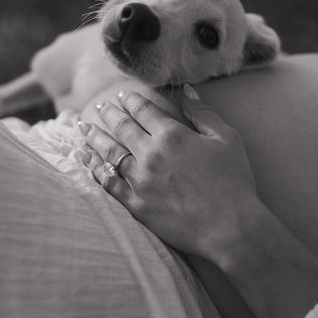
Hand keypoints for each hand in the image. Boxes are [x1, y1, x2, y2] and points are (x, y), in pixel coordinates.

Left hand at [82, 84, 260, 261]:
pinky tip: (86, 160)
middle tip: (99, 107)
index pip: (144, 110)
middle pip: (122, 127)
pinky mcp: (136, 205)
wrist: (230, 228)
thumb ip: (203, 113)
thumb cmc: (234, 181)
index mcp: (172, 135)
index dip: (131, 99)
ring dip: (95, 137)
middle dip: (108, 113)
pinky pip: (108, 184)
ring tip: (83, 127)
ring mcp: (140, 181)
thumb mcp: (227, 139)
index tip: (123, 94)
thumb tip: (187, 90)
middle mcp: (150, 154)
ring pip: (109, 152)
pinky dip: (95, 170)